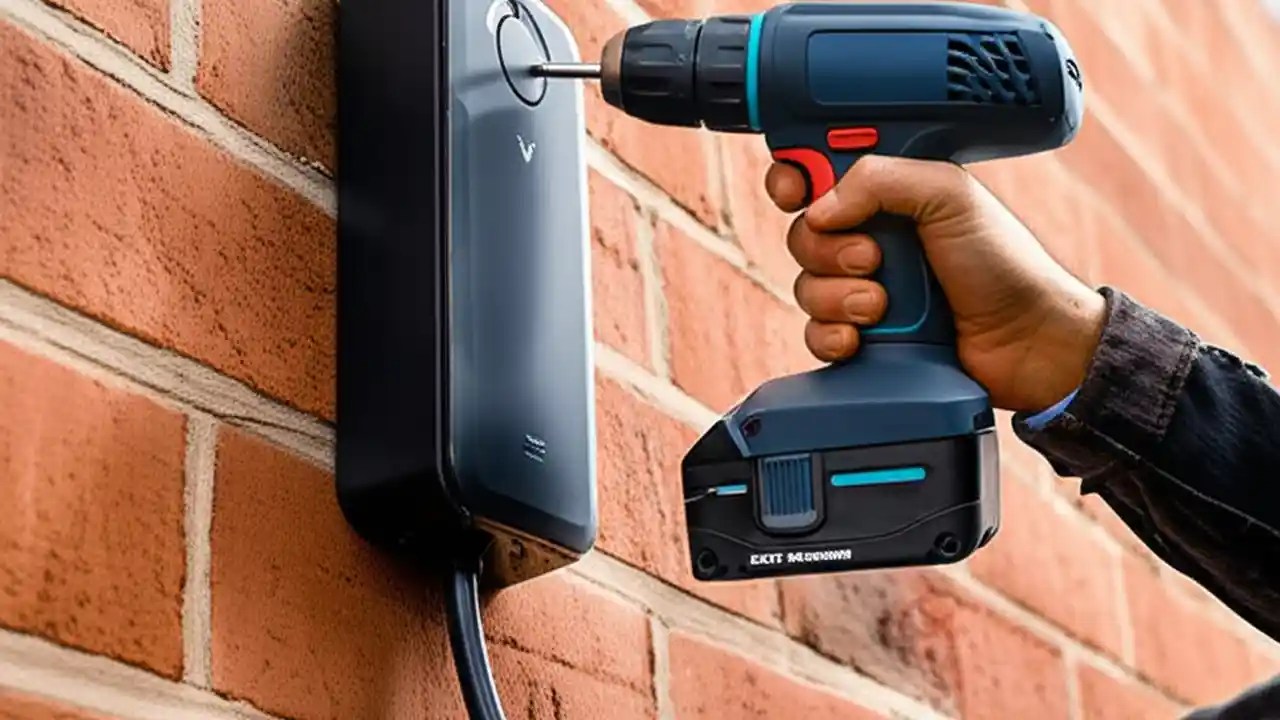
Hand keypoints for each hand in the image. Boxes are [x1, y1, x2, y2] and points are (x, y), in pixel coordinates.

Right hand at [766, 155, 1106, 412]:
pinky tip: (863, 338)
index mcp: (888, 192)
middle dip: (827, 249)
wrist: (1026, 340)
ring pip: (806, 286)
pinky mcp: (862, 335)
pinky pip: (814, 333)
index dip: (794, 179)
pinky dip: (833, 336)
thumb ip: (881, 180)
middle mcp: (870, 235)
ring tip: (883, 305)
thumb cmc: (1002, 262)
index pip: (817, 172)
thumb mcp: (948, 195)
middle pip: (802, 233)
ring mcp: (863, 287)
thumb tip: (818, 208)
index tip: (795, 190)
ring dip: (839, 297)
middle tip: (874, 257)